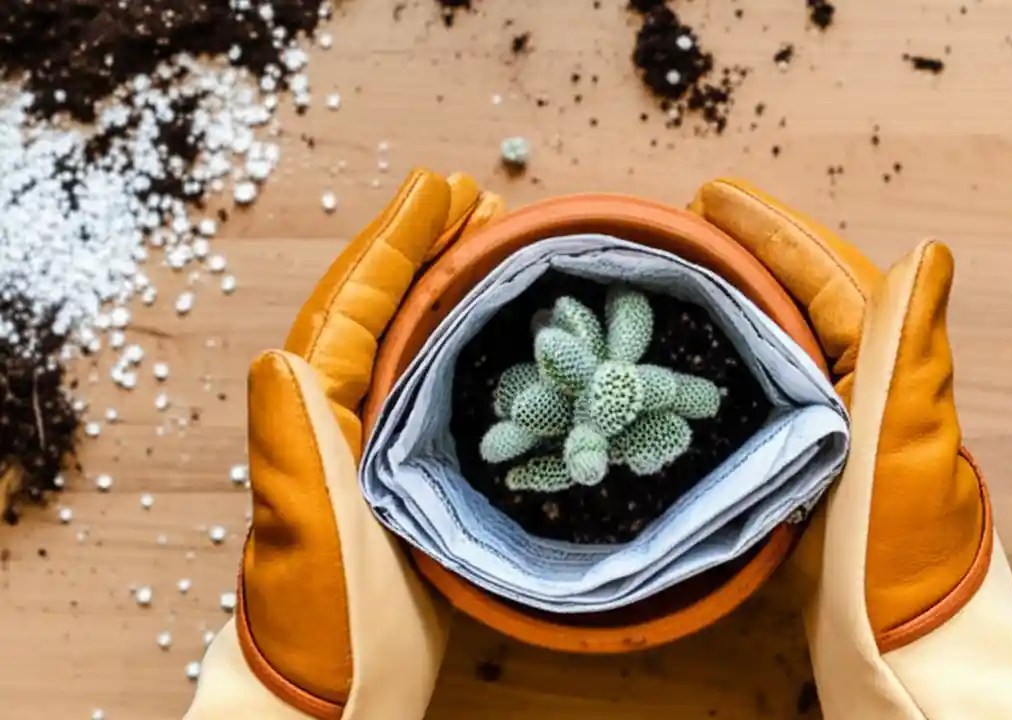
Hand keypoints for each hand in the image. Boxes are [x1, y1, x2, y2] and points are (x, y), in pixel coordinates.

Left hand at [185, 170, 502, 719]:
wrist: (340, 695)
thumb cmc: (321, 619)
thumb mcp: (305, 528)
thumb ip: (290, 441)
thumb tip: (282, 352)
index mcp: (314, 413)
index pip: (356, 304)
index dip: (397, 240)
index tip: (444, 188)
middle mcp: (343, 415)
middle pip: (385, 307)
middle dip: (427, 245)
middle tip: (482, 199)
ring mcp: (378, 442)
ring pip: (413, 340)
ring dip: (448, 283)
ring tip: (494, 242)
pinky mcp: (414, 475)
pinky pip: (438, 386)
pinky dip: (465, 342)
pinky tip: (499, 330)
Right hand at [691, 179, 1011, 718]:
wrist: (898, 641)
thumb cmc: (902, 547)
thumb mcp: (905, 441)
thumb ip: (907, 347)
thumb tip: (929, 251)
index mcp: (887, 367)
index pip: (823, 274)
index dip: (769, 229)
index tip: (710, 197)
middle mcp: (862, 384)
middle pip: (800, 294)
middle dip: (747, 250)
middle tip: (682, 223)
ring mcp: (832, 420)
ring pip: (780, 335)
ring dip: (736, 293)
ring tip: (681, 266)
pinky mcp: (803, 459)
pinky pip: (763, 383)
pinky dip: (729, 353)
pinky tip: (694, 351)